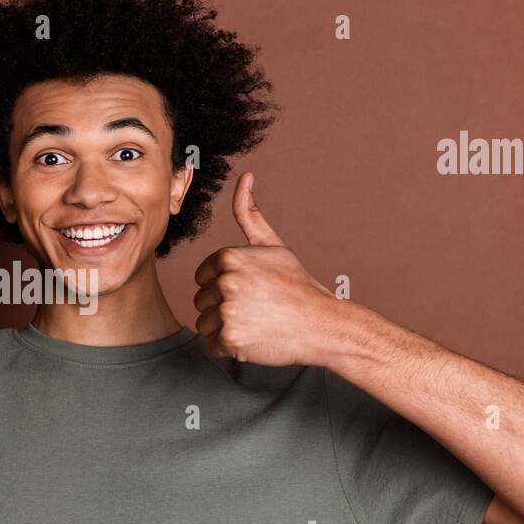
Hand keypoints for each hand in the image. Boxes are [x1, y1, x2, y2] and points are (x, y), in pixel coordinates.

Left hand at [192, 173, 341, 367]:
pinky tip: (253, 338)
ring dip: (224, 328)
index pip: (202, 276)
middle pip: (201, 300)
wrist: (322, 324)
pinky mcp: (230, 338)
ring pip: (204, 323)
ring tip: (255, 323)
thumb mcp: (272, 246)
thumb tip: (245, 176)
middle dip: (223, 307)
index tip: (250, 289)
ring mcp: (227, 311)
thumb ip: (249, 214)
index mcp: (229, 257)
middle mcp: (225, 281)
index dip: (224, 285)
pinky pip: (211, 345)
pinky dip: (229, 347)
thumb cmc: (296, 286)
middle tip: (256, 308)